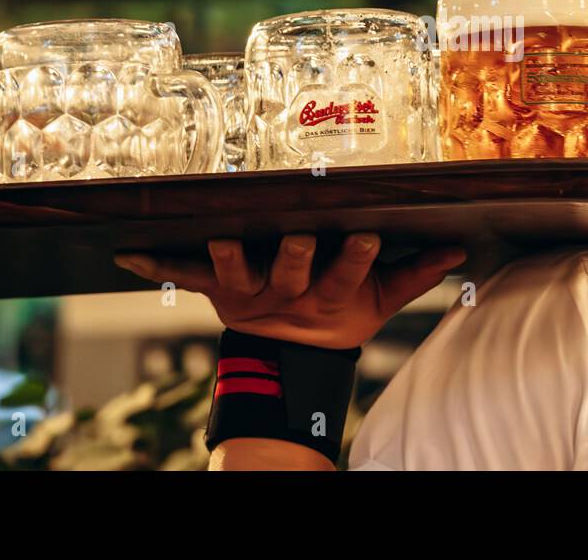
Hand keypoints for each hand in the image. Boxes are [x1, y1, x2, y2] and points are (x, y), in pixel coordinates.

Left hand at [114, 234, 465, 348]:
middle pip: (293, 271)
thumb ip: (416, 274)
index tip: (368, 234)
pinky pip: (185, 276)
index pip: (348, 274)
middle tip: (302, 235)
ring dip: (228, 255)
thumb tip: (459, 250)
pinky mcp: (218, 289)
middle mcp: (289, 292)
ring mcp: (251, 291)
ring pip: (238, 272)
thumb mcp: (381, 300)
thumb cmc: (341, 314)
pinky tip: (127, 253)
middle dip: (298, 254)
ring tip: (220, 237)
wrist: (293, 354)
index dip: (356, 258)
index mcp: (331, 294)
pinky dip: (157, 265)